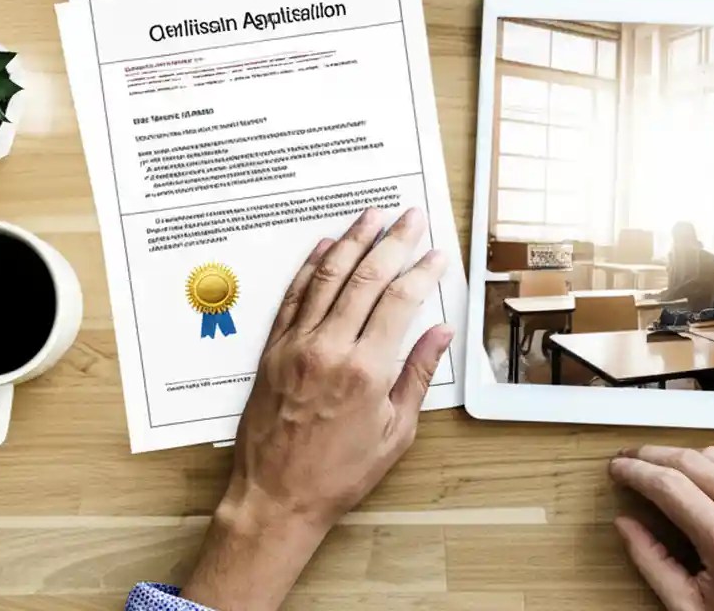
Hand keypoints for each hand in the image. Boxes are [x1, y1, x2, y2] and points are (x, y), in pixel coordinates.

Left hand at [181, 207, 452, 610]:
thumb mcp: (395, 433)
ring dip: (352, 241)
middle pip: (366, 277)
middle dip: (393, 241)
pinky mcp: (272, 351)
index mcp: (366, 370)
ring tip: (371, 216)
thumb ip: (418, 376)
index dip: (422, 271)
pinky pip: (293, 297)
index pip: (401, 301)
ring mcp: (296, 346)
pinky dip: (310, 267)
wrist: (276, 497)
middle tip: (411, 217)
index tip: (436, 255)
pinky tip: (325, 247)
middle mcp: (329, 349)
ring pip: (327, 277)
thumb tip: (441, 334)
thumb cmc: (337, 474)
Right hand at [610, 445, 713, 610]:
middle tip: (630, 460)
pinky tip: (702, 480)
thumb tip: (626, 526)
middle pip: (690, 459)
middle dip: (652, 455)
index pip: (669, 486)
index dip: (635, 471)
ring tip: (661, 468)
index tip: (618, 468)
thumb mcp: (694, 608)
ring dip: (683, 457)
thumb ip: (654, 563)